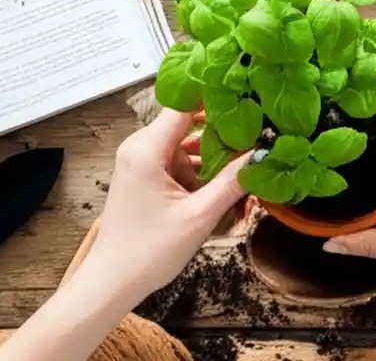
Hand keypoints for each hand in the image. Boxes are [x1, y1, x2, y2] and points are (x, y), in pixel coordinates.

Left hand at [84, 107, 248, 302]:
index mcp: (147, 149)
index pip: (185, 104)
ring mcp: (143, 162)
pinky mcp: (147, 176)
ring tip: (244, 164)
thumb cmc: (148, 251)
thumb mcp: (199, 216)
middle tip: (257, 135)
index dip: (215, 96)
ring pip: (187, 144)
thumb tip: (262, 154)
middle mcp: (141, 148)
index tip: (245, 94)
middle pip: (189, 123)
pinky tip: (224, 184)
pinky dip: (200, 171)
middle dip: (222, 131)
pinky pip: (179, 162)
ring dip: (213, 156)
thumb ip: (232, 182)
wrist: (113, 281)